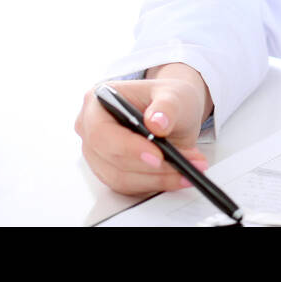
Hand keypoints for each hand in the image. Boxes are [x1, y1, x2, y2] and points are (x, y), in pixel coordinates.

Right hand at [74, 63, 212, 194]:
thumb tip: (156, 123)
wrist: (174, 114)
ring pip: (121, 178)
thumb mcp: (174, 94)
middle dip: (151, 166)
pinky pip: (130, 187)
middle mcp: (91, 129)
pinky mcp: (111, 171)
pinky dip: (157, 183)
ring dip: (158, 178)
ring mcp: (98, 153)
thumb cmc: (167, 100)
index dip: (127, 148)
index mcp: (97, 102)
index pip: (101, 132)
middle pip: (110, 159)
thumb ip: (167, 106)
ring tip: (190, 167)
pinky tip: (179, 176)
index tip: (158, 156)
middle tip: (183, 164)